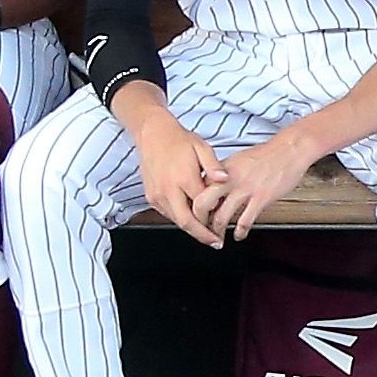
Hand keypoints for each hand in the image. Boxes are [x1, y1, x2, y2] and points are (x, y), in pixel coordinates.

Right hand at [128, 105, 228, 247]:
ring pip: (176, 220)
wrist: (153, 134)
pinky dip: (180, 218)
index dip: (214, 218)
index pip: (202, 207)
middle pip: (186, 222)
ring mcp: (157, 194)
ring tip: (207, 232)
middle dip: (202, 236)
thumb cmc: (179, 140)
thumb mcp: (202, 147)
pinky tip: (192, 218)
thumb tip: (225, 179)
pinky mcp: (151, 197)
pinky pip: (168, 214)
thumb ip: (214, 166)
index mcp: (183, 177)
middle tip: (216, 243)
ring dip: (192, 229)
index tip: (224, 225)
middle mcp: (168, 189)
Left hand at [197, 137, 322, 242]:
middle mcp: (230, 179)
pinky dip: (240, 232)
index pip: (198, 188)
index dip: (193, 204)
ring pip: (221, 216)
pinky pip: (245, 221)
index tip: (195, 213)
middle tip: (201, 229)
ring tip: (219, 236)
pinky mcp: (261, 198)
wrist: (289, 149)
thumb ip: (223, 175)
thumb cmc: (266, 155)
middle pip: (202, 203)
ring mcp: (245, 189)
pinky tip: (240, 234)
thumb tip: (212, 187)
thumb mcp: (237, 160)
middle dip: (199, 220)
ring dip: (218, 231)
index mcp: (222, 169)